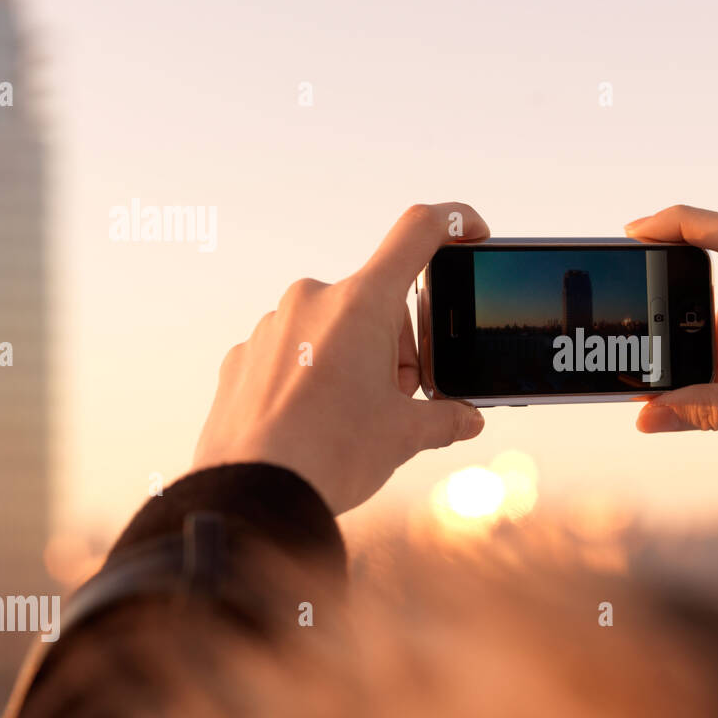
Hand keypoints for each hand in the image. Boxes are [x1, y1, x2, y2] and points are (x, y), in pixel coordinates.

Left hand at [193, 203, 488, 513]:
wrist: (252, 495)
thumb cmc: (331, 456)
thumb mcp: (404, 436)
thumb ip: (444, 418)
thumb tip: (465, 419)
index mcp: (361, 304)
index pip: (419, 233)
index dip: (456, 222)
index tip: (473, 231)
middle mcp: (312, 300)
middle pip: (378, 302)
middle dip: (399, 346)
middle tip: (400, 399)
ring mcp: (271, 326)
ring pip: (333, 328)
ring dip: (355, 361)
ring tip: (354, 419)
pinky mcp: (244, 357)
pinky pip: (293, 352)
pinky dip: (314, 376)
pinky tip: (315, 422)